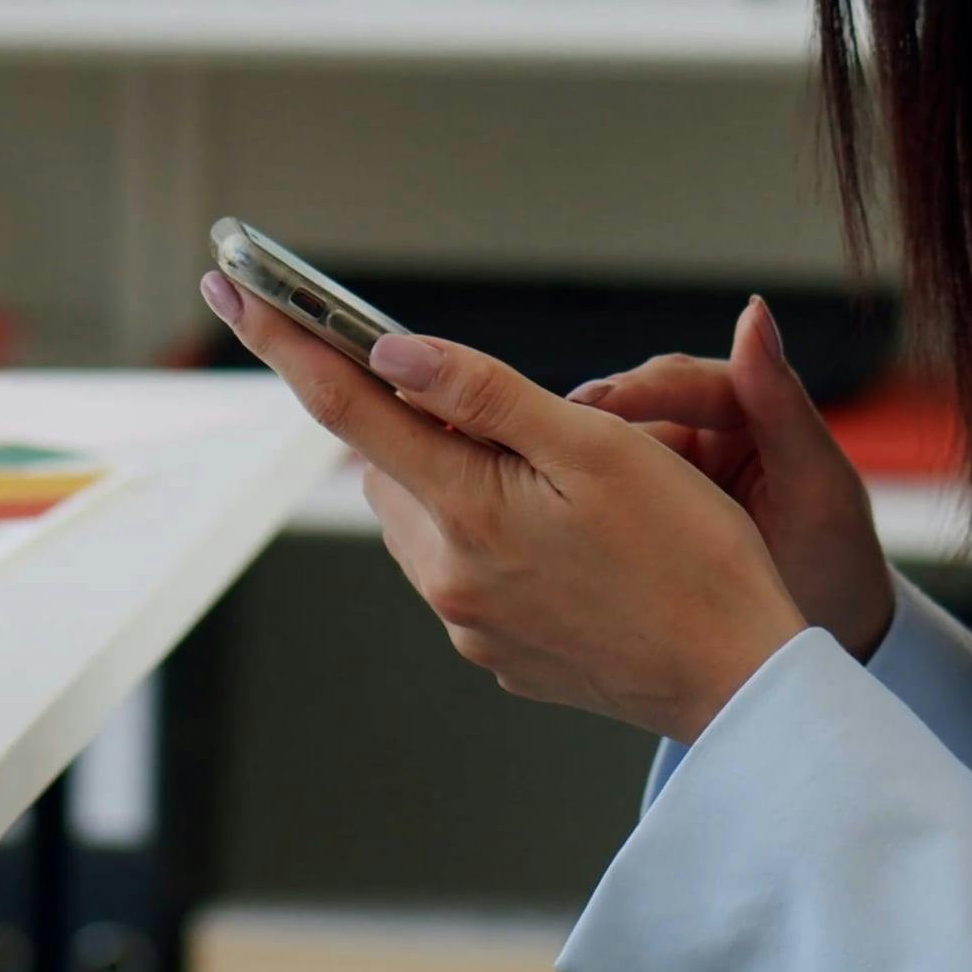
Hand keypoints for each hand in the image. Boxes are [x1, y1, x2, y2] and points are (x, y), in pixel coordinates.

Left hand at [204, 273, 805, 741]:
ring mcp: (469, 623)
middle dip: (422, 424)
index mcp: (464, 514)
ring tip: (563, 488)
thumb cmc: (692, 557)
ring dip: (460, 483)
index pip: (346, 406)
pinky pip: (465, 569)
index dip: (285, 339)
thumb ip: (486, 395)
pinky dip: (492, 536)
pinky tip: (570, 543)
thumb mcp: (599, 447)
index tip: (231, 288)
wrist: (741, 682)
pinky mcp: (497, 652)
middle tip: (519, 420)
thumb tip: (390, 354)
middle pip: (390, 464)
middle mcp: (446, 577)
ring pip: (425, 517)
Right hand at [572, 297, 897, 660]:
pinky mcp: (642, 504)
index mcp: (751, 408)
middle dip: (591, 420)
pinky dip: (573, 490)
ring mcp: (669, 465)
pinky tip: (542, 508)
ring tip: (533, 473)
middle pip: (633, 403)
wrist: (808, 649)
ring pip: (605, 442)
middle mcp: (704, 424)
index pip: (685, 382)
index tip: (595, 409)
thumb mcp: (816, 487)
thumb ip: (783, 401)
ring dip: (572, 454)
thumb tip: (755, 309)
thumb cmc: (834, 565)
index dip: (639, 393)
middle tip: (546, 439)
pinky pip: (598, 483)